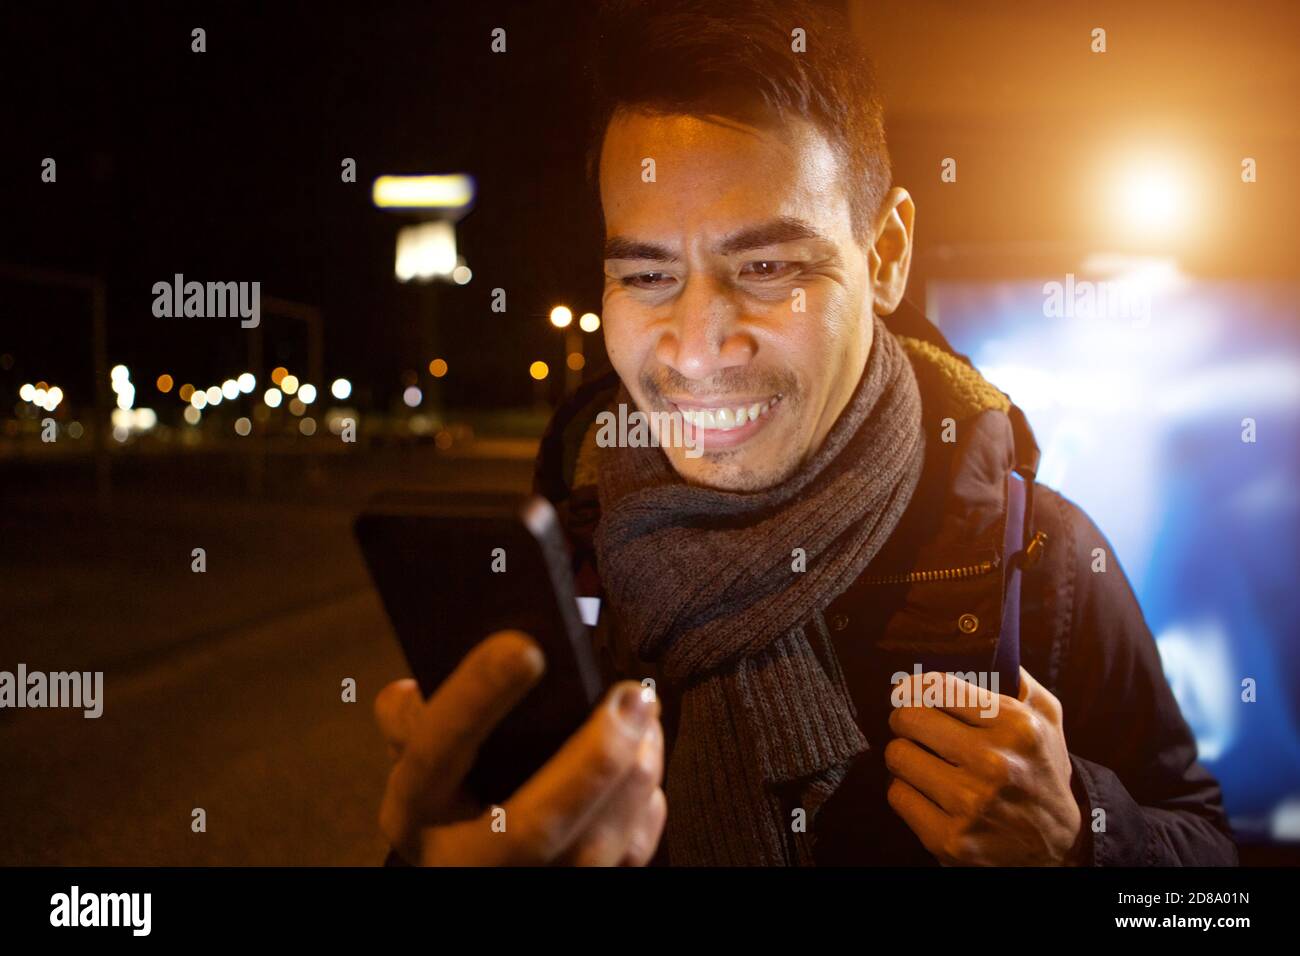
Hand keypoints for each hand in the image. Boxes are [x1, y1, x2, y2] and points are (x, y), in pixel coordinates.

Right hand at [374, 630, 666, 864]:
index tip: (524, 647)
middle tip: (631, 696)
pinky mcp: (579, 891)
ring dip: (634, 775)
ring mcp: (526, 886)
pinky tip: (646, 755)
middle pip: (533, 827)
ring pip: (593, 849)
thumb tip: (419, 685)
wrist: (473, 862)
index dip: (475, 698)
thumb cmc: (449, 796)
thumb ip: (417, 719)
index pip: (434, 753)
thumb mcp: (420, 759)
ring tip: (647, 714)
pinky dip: (644, 804)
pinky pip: (625, 858)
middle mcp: (465, 862)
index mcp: (416, 811)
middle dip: (594, 759)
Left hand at [884, 666, 1084, 865]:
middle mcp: (992, 764)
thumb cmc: (1043, 771)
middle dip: (905, 718)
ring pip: (897, 756)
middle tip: (912, 725)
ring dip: (905, 755)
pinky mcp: (949, 839)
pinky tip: (927, 791)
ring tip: (923, 759)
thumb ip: (1017, 677)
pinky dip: (906, 791)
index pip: (936, 687)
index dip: (915, 687)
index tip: (910, 691)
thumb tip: (983, 643)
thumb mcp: (1047, 718)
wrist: (1059, 846)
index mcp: (1014, 725)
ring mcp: (969, 805)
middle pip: (907, 718)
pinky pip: (897, 795)